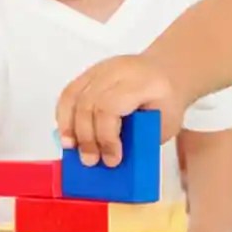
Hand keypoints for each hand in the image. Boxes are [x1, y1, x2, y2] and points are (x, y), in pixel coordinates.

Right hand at [55, 54, 184, 167]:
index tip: (111, 160)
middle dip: (86, 136)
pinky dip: (64, 115)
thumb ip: (140, 141)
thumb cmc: (167, 102)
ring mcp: (100, 69)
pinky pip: (69, 93)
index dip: (106, 136)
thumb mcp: (165, 125)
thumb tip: (111, 162)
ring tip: (70, 148)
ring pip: (73, 95)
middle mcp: (117, 70)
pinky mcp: (89, 73)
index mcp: (142, 82)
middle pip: (88, 102)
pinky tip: (67, 133)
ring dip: (68, 125)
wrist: (166, 73)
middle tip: (90, 161)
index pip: (110, 107)